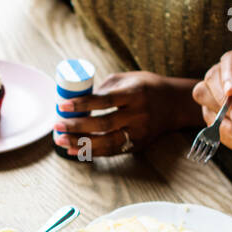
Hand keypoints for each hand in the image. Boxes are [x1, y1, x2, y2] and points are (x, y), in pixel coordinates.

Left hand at [54, 71, 180, 157]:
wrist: (174, 104)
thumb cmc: (145, 88)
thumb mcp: (128, 79)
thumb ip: (105, 88)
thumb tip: (77, 100)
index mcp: (135, 93)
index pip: (104, 101)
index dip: (82, 104)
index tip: (62, 106)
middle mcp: (139, 114)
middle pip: (104, 124)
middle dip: (77, 126)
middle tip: (57, 125)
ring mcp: (140, 132)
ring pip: (107, 142)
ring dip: (81, 143)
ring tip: (61, 140)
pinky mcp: (138, 145)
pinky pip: (112, 151)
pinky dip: (92, 152)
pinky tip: (74, 150)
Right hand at [192, 47, 231, 161]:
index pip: (230, 59)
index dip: (228, 73)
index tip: (231, 90)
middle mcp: (227, 75)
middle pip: (212, 77)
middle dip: (224, 98)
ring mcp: (216, 94)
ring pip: (202, 93)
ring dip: (221, 112)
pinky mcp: (210, 113)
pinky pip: (208, 117)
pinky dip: (223, 127)